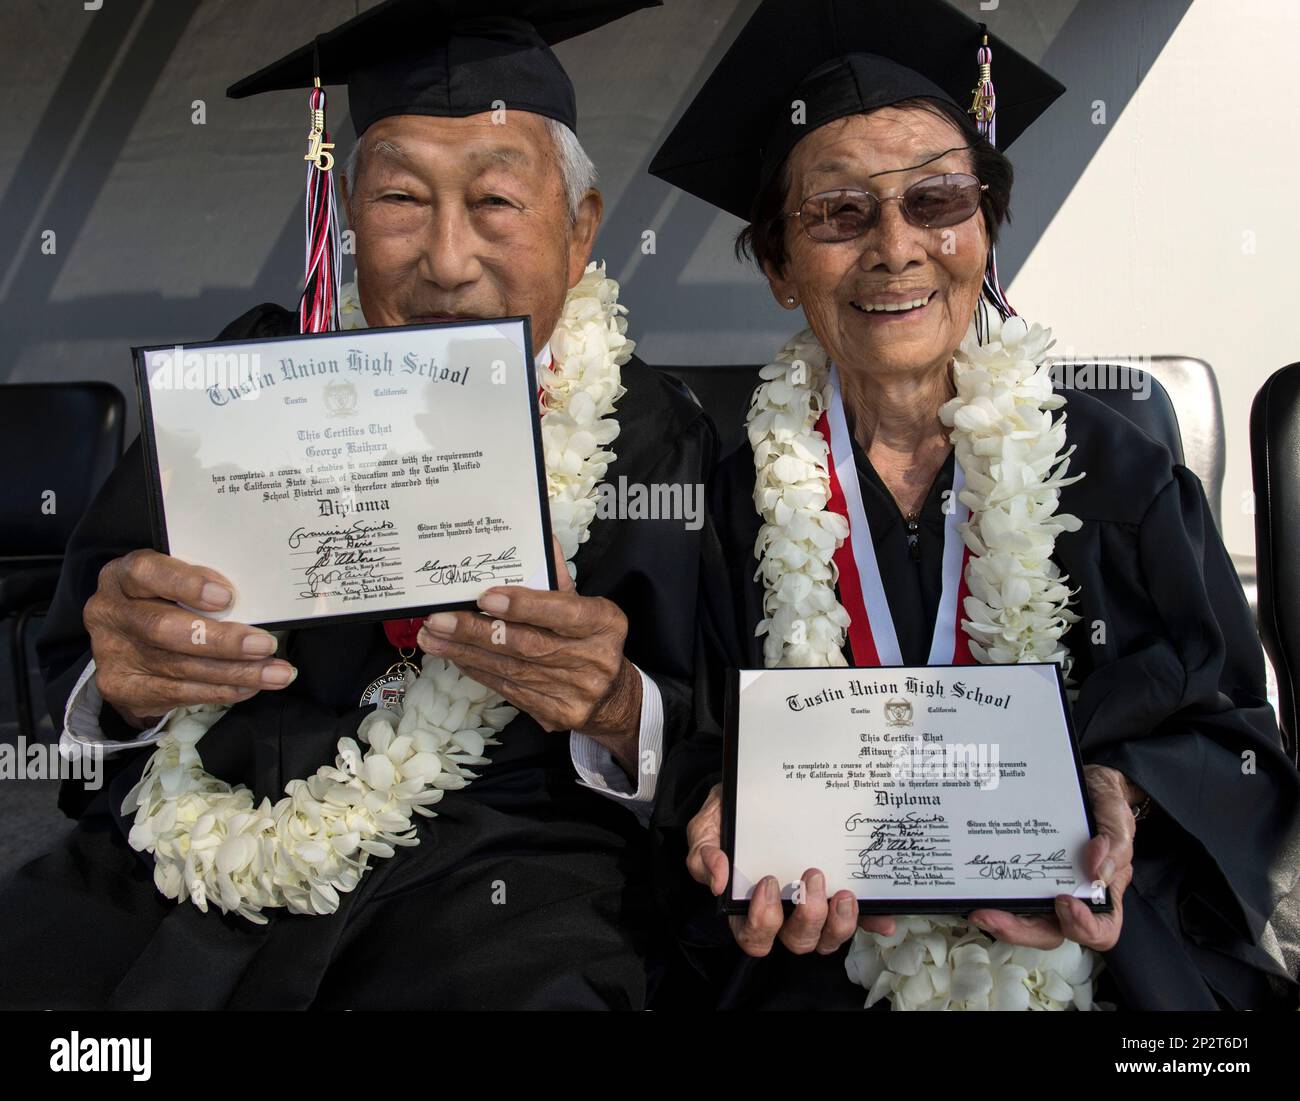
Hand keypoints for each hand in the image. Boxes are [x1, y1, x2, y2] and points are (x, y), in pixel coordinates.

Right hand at [84, 549, 295, 726]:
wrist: (123, 646)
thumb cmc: (162, 602)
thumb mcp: (171, 583)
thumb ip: (198, 585)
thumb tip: (249, 600)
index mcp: (122, 576)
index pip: (147, 573)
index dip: (186, 584)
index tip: (226, 597)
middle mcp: (110, 614)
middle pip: (165, 629)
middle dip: (222, 641)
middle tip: (265, 645)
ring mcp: (112, 655)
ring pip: (180, 667)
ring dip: (236, 672)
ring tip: (275, 673)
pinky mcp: (124, 689)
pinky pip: (180, 693)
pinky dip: (222, 690)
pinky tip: (251, 686)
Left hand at [416, 537, 640, 762]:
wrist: (611, 698)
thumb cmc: (590, 640)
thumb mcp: (583, 605)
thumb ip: (556, 577)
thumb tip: (538, 536)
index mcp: (604, 622)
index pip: (561, 612)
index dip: (523, 605)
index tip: (484, 596)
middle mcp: (594, 659)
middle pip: (528, 645)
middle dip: (477, 631)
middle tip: (439, 618)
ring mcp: (575, 692)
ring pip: (511, 669)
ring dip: (466, 652)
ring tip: (432, 637)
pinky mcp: (556, 715)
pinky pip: (508, 689)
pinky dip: (477, 670)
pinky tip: (454, 656)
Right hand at [686, 783, 861, 956]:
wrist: (756, 792)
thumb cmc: (729, 817)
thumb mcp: (706, 828)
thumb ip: (703, 852)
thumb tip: (718, 879)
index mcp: (747, 905)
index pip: (754, 936)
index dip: (762, 921)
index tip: (768, 882)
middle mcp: (783, 914)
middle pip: (796, 941)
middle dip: (806, 917)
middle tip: (811, 876)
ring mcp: (813, 907)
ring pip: (827, 940)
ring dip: (839, 924)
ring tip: (845, 894)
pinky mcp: (838, 895)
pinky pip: (859, 919)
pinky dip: (872, 920)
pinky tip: (884, 916)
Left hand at [965, 764, 1134, 950]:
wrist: (1083, 784)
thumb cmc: (1104, 804)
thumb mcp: (1116, 817)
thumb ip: (1114, 844)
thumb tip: (1097, 871)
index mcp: (1103, 892)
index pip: (1101, 930)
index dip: (1083, 928)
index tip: (1064, 902)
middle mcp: (1073, 897)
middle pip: (1051, 931)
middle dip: (1021, 930)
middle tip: (993, 917)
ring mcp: (1045, 887)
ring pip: (1025, 919)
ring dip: (1001, 921)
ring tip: (978, 910)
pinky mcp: (1022, 873)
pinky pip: (1009, 892)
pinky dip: (991, 895)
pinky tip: (973, 889)